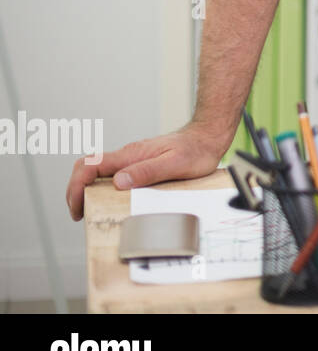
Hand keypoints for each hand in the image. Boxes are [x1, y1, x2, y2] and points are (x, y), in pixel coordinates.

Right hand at [65, 123, 228, 220]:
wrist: (208, 136)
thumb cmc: (196, 150)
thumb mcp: (174, 164)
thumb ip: (147, 172)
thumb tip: (118, 182)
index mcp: (131, 155)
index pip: (89, 166)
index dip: (76, 187)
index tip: (77, 207)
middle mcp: (128, 155)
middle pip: (88, 169)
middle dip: (77, 191)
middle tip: (80, 213)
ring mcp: (133, 159)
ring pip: (99, 172)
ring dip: (89, 191)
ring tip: (91, 211)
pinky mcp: (141, 163)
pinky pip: (114, 174)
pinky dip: (105, 189)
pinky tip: (112, 201)